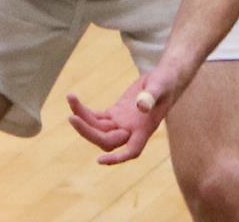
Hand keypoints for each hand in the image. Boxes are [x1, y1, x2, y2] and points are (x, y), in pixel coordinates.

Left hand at [67, 59, 183, 165]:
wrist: (164, 78)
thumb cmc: (166, 81)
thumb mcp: (161, 85)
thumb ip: (152, 95)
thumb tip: (141, 106)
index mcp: (144, 128)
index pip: (132, 151)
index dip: (117, 158)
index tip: (100, 160)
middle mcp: (131, 130)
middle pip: (107, 140)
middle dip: (88, 132)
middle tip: (72, 118)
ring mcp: (122, 123)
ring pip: (98, 129)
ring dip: (83, 118)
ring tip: (71, 98)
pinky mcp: (115, 114)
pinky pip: (97, 118)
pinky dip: (85, 112)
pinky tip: (74, 101)